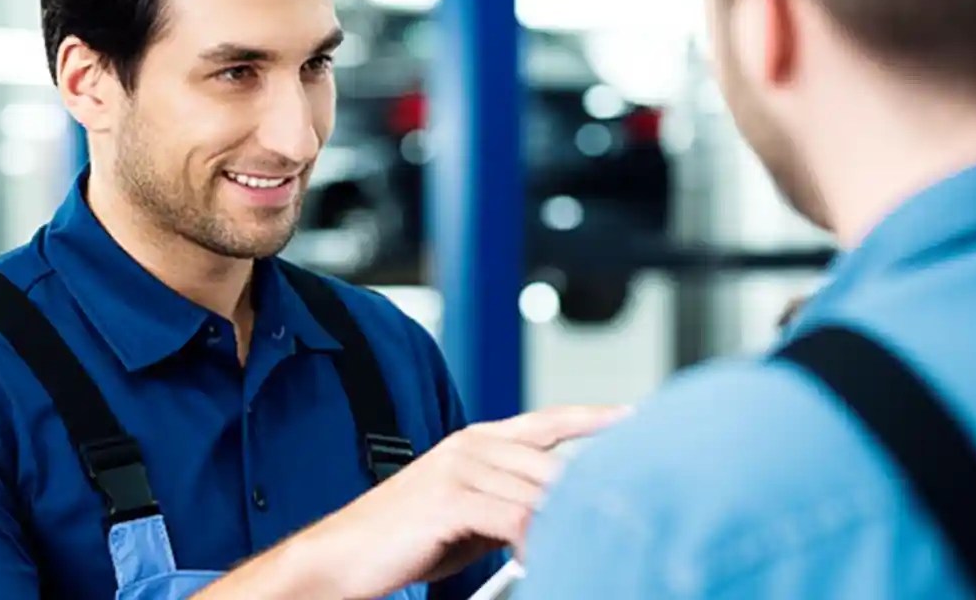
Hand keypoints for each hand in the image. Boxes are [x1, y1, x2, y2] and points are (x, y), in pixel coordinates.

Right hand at [297, 405, 629, 597]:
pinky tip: (535, 559)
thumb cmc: (406, 538)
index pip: (545, 422)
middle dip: (584, 498)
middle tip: (613, 522)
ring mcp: (460, 468)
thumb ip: (510, 502)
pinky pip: (515, 519)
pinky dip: (533, 543)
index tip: (631, 416)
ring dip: (559, 527)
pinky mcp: (451, 498)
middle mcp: (471, 446)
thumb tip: (557, 514)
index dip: (591, 417)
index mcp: (475, 441)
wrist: (345, 555)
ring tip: (571, 550)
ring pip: (538, 494)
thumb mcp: (469, 513)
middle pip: (553, 466)